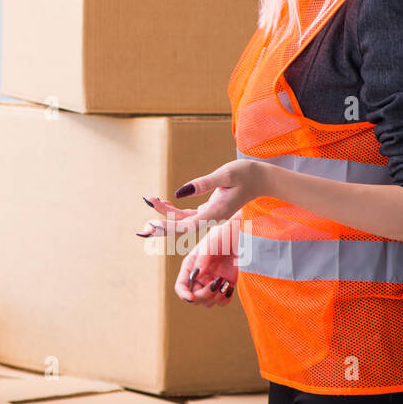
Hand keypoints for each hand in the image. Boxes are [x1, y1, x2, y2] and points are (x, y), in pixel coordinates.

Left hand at [134, 159, 262, 237]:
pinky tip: (162, 202)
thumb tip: (180, 192)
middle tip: (141, 229)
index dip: (169, 227)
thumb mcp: (225, 175)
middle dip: (162, 226)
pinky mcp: (209, 209)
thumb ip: (203, 183)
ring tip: (149, 200)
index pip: (188, 226)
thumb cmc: (245, 174)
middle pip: (182, 227)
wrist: (261, 178)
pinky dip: (174, 209)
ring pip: (183, 220)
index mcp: (216, 213)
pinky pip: (188, 214)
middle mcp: (212, 217)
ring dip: (165, 214)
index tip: (153, 225)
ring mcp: (210, 215)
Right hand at [175, 221, 238, 306]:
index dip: (183, 293)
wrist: (243, 236)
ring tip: (225, 282)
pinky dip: (225, 298)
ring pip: (208, 302)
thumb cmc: (225, 234)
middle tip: (216, 284)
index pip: (181, 285)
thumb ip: (202, 259)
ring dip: (216, 297)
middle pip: (194, 298)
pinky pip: (222, 302)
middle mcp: (200, 276)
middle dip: (204, 295)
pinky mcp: (226, 286)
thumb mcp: (212, 243)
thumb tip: (194, 277)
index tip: (191, 298)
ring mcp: (213, 282)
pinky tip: (230, 286)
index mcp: (191, 266)